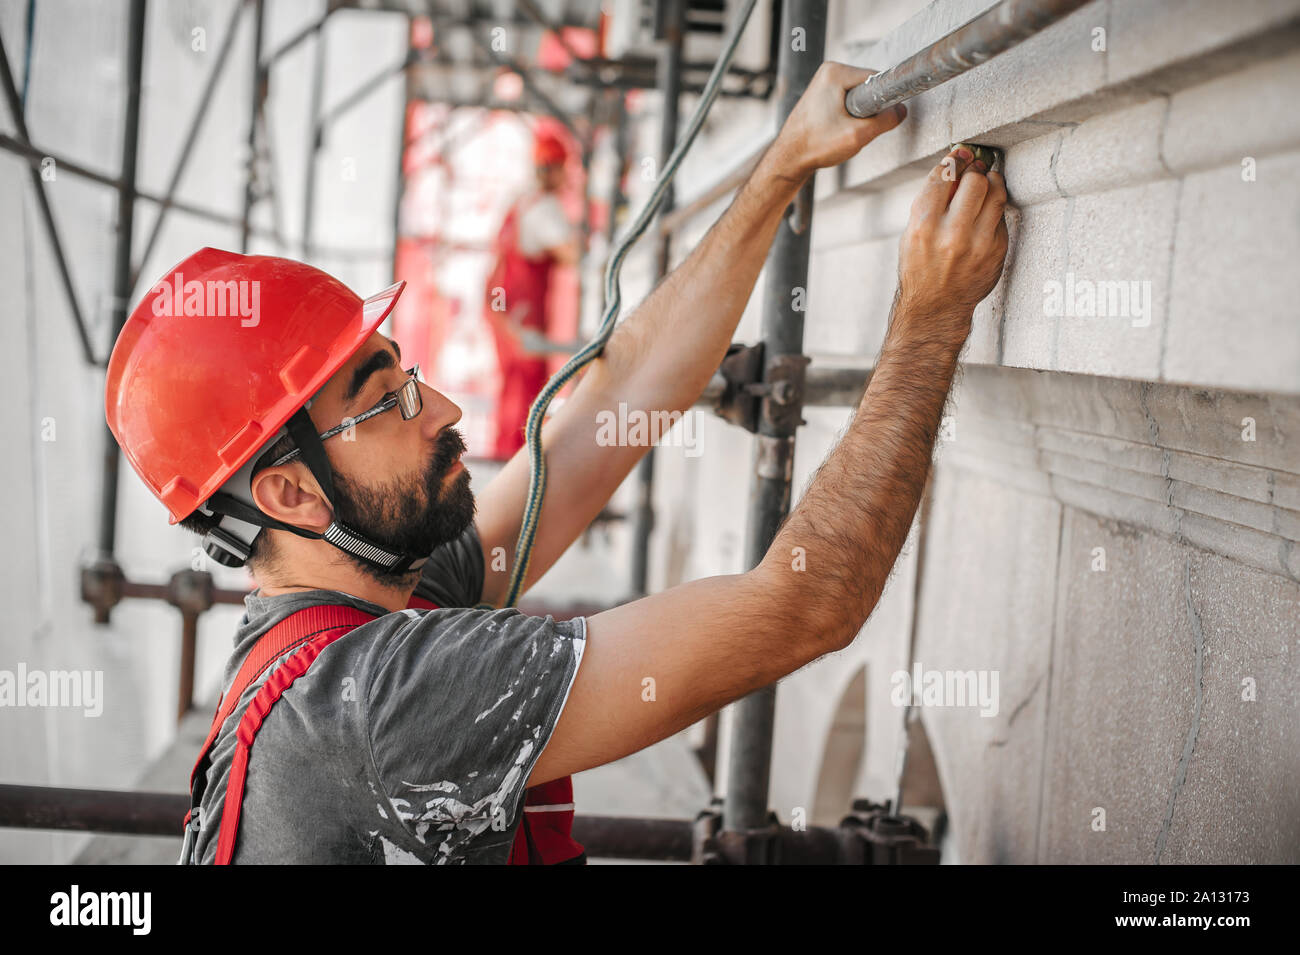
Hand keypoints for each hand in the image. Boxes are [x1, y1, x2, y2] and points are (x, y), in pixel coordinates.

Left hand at [764, 62, 906, 184]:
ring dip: (857, 116)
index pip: (875, 79)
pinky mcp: (822, 94)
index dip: (881, 101)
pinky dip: (848, 117)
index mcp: (835, 72)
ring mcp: (824, 82)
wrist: (790, 158)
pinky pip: (848, 102)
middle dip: (867, 110)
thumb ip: (885, 120)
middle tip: (852, 129)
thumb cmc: (814, 145)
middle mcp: (828, 72)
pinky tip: (836, 129)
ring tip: (841, 130)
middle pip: (867, 88)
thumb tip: (902, 110)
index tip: (877, 118)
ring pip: (858, 97)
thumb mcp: (858, 135)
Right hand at [894, 146, 1008, 342]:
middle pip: (974, 181)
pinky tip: (986, 212)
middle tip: (975, 169)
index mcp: (924, 227)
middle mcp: (951, 235)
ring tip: (987, 182)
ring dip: (991, 182)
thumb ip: (931, 202)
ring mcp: (977, 244)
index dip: (955, 159)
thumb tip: (955, 163)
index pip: (944, 177)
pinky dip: (994, 209)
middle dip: (975, 170)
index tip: (960, 154)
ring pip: (995, 194)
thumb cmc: (920, 267)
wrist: (935, 306)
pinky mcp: (995, 251)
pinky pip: (1001, 217)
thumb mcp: (912, 233)